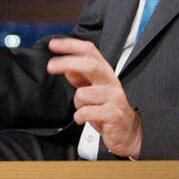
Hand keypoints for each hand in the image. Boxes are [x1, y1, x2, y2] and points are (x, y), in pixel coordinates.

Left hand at [45, 37, 141, 158]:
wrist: (127, 133)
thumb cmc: (107, 111)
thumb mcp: (92, 91)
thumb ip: (81, 79)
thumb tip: (67, 68)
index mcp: (105, 74)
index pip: (90, 52)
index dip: (71, 46)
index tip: (54, 45)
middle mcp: (111, 82)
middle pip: (90, 65)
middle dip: (68, 63)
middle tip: (50, 66)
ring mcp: (114, 97)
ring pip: (83, 94)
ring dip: (77, 103)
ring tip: (84, 110)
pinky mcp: (113, 114)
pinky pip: (86, 112)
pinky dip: (79, 117)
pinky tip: (84, 119)